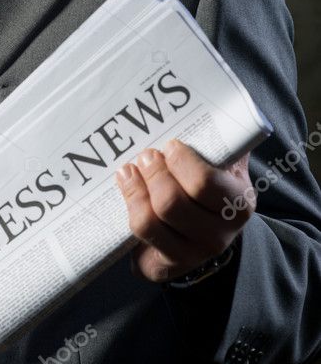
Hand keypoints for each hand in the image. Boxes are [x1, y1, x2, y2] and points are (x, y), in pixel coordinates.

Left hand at [114, 138, 253, 281]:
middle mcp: (218, 234)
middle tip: (145, 155)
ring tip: (127, 170)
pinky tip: (126, 190)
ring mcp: (191, 254)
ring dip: (133, 191)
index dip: (180, 162)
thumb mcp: (225, 164)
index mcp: (237, 204)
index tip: (169, 144)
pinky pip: (139, 238)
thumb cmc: (212, 188)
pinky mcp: (165, 266)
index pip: (205, 184)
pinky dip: (128, 210)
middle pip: (172, 204)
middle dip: (152, 174)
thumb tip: (206, 97)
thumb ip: (221, 137)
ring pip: (150, 222)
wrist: (209, 234)